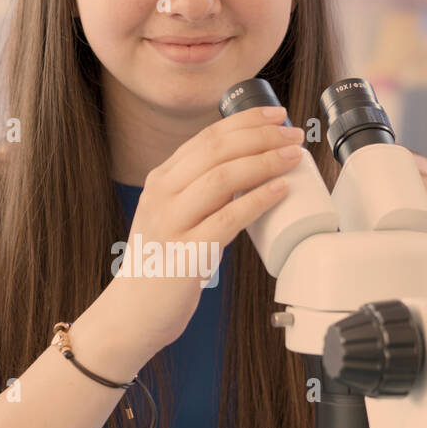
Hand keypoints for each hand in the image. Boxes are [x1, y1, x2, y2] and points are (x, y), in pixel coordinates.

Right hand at [106, 105, 302, 352]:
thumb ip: (202, 192)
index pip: (207, 137)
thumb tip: (252, 171)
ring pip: (222, 178)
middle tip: (293, 135)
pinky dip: (257, 201)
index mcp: (161, 180)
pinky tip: (279, 191)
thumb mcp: (175, 216)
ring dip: (264, 163)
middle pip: (217, 150)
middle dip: (261, 136)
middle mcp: (162, 195)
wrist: (133, 312)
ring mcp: (171, 223)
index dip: (246, 121)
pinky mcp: (185, 253)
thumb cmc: (162, 266)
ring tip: (293, 158)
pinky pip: (227, 219)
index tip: (276, 115)